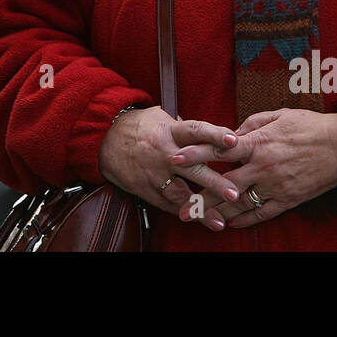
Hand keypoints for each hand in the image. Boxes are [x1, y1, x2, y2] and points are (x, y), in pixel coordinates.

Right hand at [98, 107, 238, 220]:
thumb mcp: (159, 117)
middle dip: (214, 182)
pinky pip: (165, 203)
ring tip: (219, 220)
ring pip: (180, 193)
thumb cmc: (135, 125)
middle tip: (234, 193)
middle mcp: (163, 153)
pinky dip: (182, 212)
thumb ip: (183, 126)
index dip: (215, 134)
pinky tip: (197, 219)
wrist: (101, 137)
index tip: (234, 140)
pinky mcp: (144, 188)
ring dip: (201, 208)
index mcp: (169, 131)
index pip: (196, 130)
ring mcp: (154, 173)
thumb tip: (206, 132)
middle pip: (193, 168)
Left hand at [174, 109, 336, 230]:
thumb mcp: (278, 115)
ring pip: (241, 203)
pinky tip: (230, 223)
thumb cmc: (309, 126)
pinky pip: (262, 213)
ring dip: (219, 212)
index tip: (175, 158)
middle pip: (225, 184)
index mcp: (258, 142)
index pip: (219, 149)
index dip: (195, 154)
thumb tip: (231, 133)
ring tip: (201, 220)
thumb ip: (251, 124)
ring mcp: (275, 185)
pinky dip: (245, 220)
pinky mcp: (288, 199)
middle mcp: (263, 166)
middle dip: (201, 196)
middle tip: (182, 208)